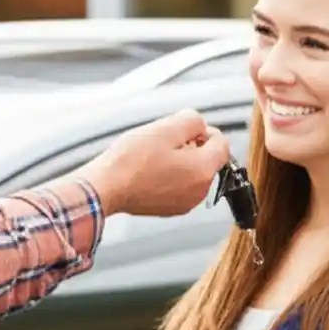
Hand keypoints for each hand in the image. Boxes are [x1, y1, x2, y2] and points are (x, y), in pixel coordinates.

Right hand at [82, 109, 230, 216]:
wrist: (106, 188)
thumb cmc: (131, 161)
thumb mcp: (165, 127)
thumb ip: (192, 120)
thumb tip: (199, 125)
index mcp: (204, 170)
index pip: (222, 143)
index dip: (204, 131)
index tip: (185, 130)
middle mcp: (200, 190)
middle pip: (208, 159)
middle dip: (192, 147)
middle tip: (164, 142)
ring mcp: (185, 203)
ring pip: (193, 173)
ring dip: (180, 162)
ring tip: (154, 157)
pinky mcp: (170, 209)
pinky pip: (179, 187)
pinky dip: (170, 177)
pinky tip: (149, 171)